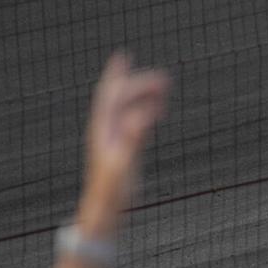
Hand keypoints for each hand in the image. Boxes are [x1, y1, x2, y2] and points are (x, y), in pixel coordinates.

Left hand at [77, 53, 169, 236]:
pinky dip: (144, 110)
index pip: (110, 97)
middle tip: (165, 79)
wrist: (104, 211)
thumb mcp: (124, 164)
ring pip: (127, 110)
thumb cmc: (111, 191)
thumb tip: (141, 116)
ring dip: (142, 96)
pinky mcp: (124, 149)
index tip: (124, 56)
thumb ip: (132, 140)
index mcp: (102, 130)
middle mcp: (106, 131)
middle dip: (139, 85)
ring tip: (163, 87)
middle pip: (120, 100)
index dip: (115, 76)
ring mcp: (115, 139)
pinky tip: (154, 110)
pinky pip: (134, 122)